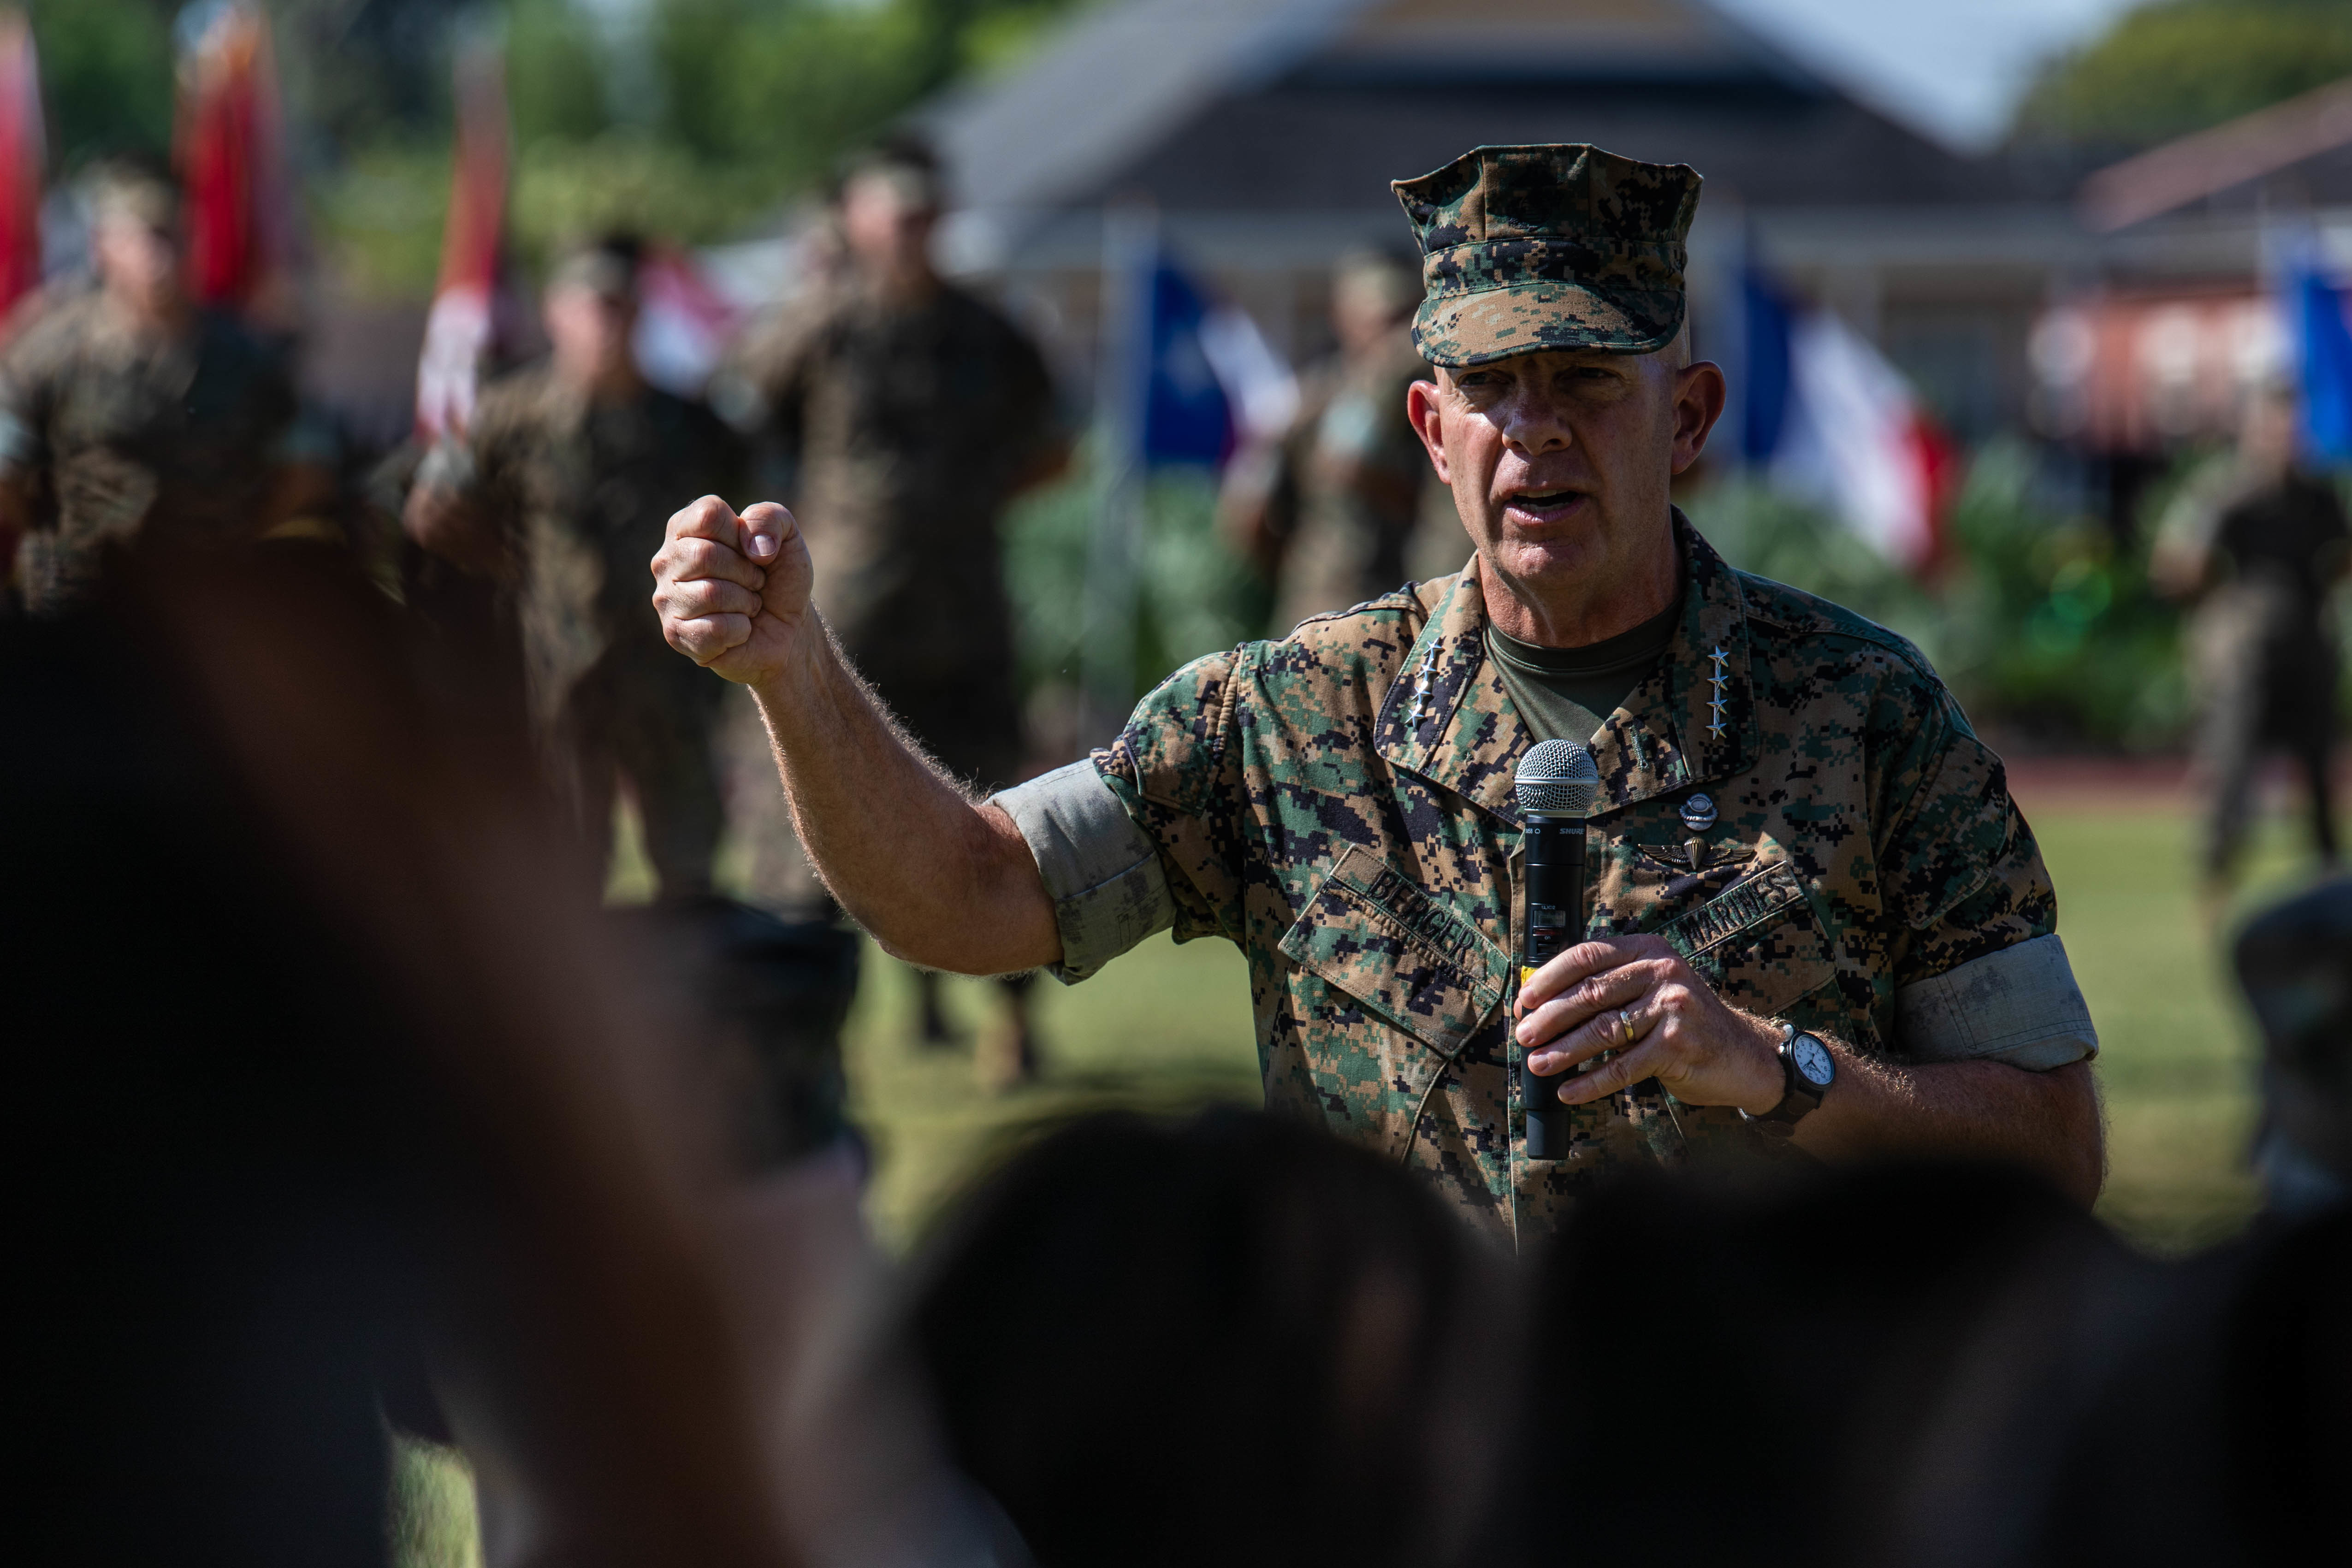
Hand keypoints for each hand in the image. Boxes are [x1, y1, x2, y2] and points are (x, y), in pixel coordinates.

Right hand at [650, 496, 812, 686]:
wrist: (788, 629)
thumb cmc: (779, 578)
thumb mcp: (786, 536)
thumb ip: (769, 518)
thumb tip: (752, 546)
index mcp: (686, 527)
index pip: (707, 515)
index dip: (741, 535)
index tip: (752, 552)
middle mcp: (667, 560)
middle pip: (705, 555)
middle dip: (746, 573)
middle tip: (756, 583)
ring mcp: (666, 598)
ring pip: (709, 594)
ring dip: (745, 603)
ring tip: (748, 605)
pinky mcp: (675, 634)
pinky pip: (714, 629)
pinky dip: (740, 630)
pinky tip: (738, 629)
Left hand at [1514, 935, 1786, 1113]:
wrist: (1744, 1056)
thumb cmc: (1685, 1023)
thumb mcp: (1652, 990)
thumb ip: (1611, 989)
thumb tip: (1544, 1007)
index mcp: (1648, 950)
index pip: (1586, 956)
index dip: (1549, 979)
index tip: (1524, 1001)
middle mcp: (1661, 972)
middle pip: (1590, 993)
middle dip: (1549, 1018)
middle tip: (1523, 1036)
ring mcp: (1672, 1008)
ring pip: (1602, 1030)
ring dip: (1563, 1050)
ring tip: (1537, 1064)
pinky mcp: (1677, 1045)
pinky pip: (1623, 1066)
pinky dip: (1591, 1082)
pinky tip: (1569, 1091)